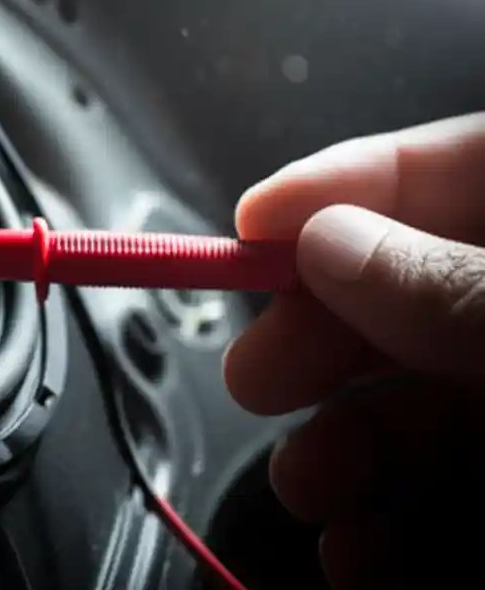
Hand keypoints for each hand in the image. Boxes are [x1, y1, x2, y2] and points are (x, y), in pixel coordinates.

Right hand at [223, 112, 484, 588]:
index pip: (466, 165)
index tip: (252, 221)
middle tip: (260, 374)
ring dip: (347, 450)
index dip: (354, 182)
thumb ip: (457, 289)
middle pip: (426, 291)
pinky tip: (364, 553)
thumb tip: (326, 241)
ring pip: (431, 408)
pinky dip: (393, 529)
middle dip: (327, 338)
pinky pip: (456, 502)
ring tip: (310, 487)